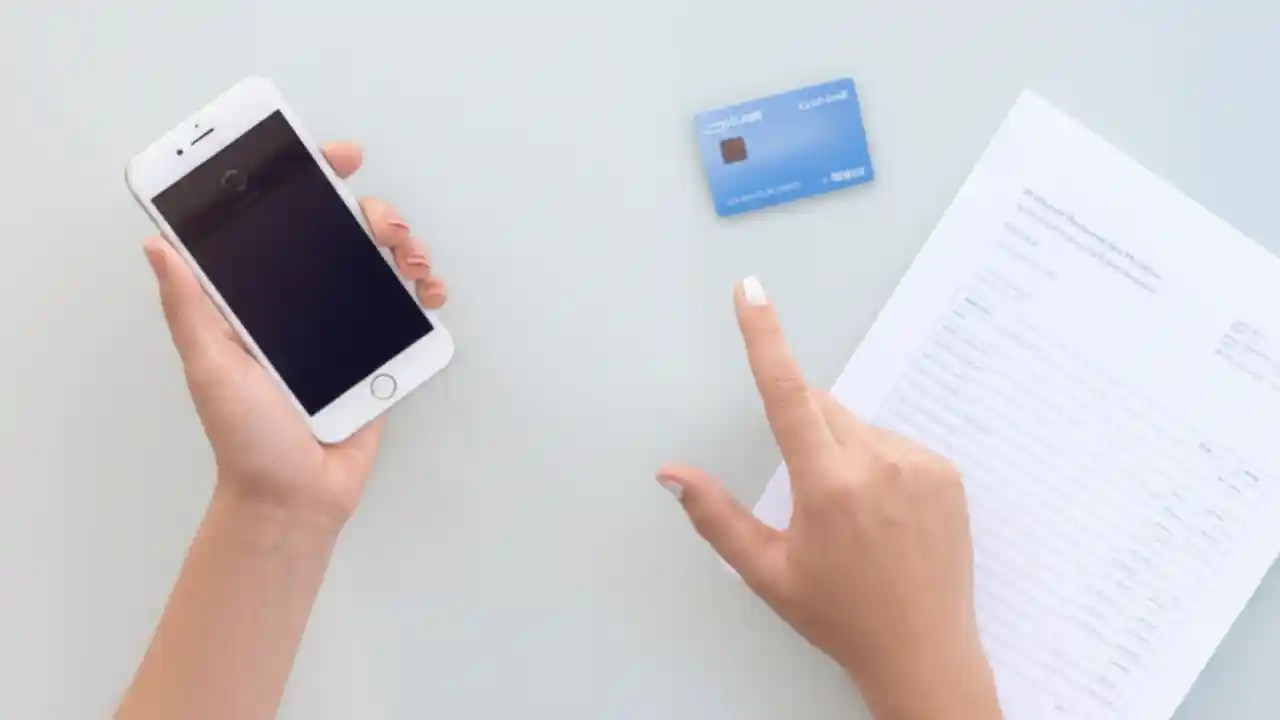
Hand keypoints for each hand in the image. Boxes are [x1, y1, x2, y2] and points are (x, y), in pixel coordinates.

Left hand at [142, 142, 447, 531]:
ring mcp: (342, 324)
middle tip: (380, 222)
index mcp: (256, 297)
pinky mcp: (377, 351)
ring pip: (381, 260)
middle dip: (371, 210)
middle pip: (342, 230)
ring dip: (405, 243)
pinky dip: (424, 288)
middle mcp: (300, 301)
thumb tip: (158, 244)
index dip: (305, 179)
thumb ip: (190, 307)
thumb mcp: (211, 366)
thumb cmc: (246, 439)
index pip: (279, 222)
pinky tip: (428, 290)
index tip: (334, 158)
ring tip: (411, 257)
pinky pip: (406, 307)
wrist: (297, 498)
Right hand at [658, 277, 999, 719]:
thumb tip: (669, 472)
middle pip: (821, 408)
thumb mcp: (767, 572)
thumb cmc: (838, 615)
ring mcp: (919, 464)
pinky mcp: (947, 473)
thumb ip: (715, 516)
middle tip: (808, 496)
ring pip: (858, 428)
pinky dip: (879, 465)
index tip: (751, 290)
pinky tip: (885, 518)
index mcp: (828, 485)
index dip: (765, 336)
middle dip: (802, 430)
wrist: (924, 652)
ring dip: (841, 451)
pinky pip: (896, 446)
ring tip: (855, 520)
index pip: (786, 393)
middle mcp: (877, 463)